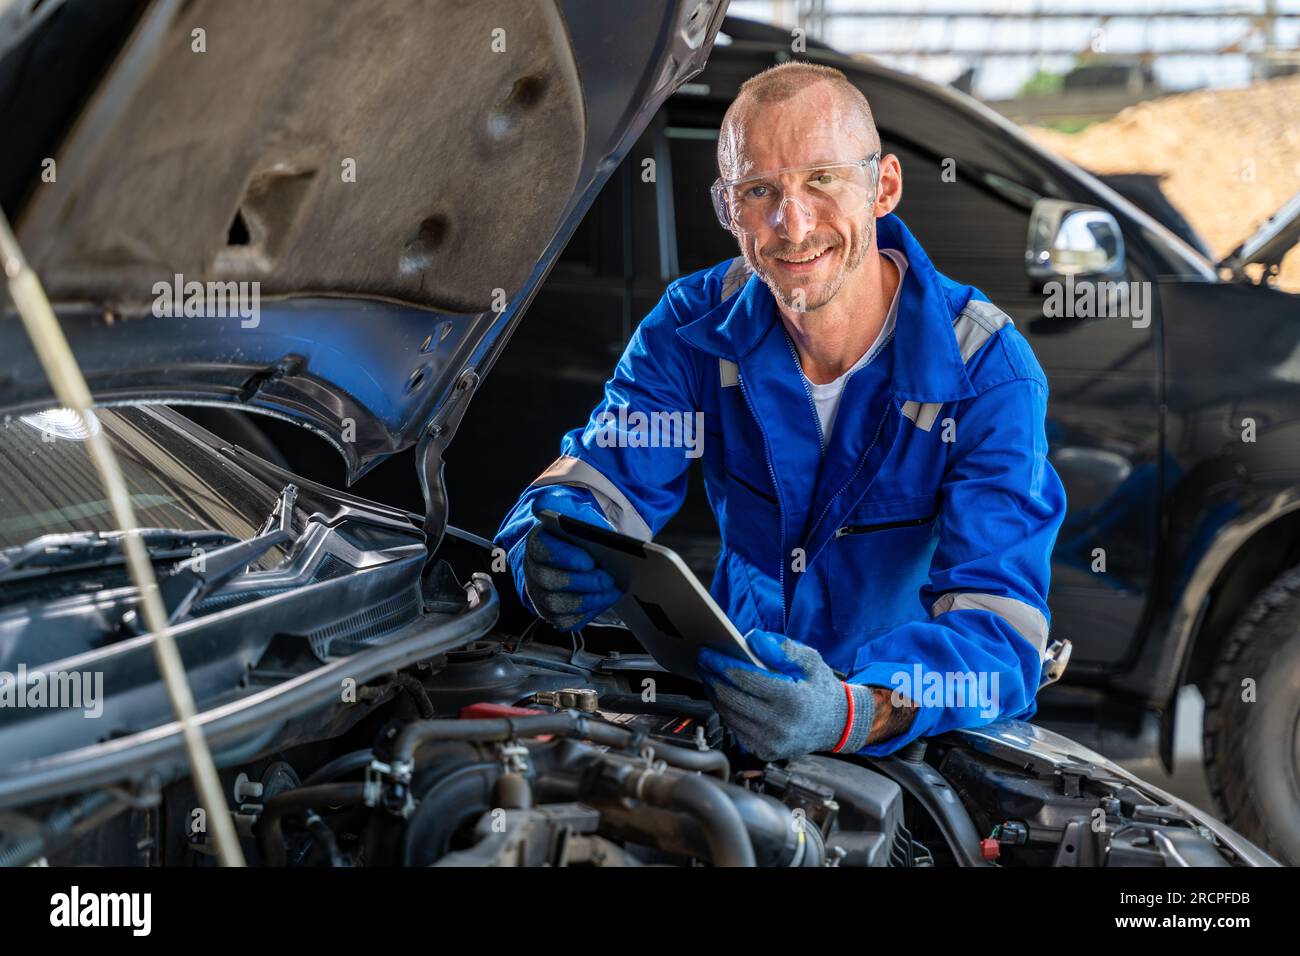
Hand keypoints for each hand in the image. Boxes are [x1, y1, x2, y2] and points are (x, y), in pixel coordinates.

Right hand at [521, 490, 621, 631]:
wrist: (577, 553)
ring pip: (556, 605)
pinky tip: (604, 601)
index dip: (566, 557)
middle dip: (582, 582)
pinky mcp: (550, 612)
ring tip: (612, 592)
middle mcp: (532, 570)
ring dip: (587, 600)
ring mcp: (539, 594)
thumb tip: (562, 512)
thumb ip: (572, 512)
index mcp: (536, 543)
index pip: (543, 551)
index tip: (589, 561)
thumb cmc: (577, 535)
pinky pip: (565, 620)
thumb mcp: (576, 515)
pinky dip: (587, 614)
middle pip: (549, 581)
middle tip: (607, 579)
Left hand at [697, 631, 873, 760]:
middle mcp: (780, 726)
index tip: (707, 652)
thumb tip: (751, 639)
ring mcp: (771, 743)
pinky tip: (722, 694)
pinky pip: (735, 727)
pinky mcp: (764, 752)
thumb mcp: (809, 660)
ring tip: (708, 674)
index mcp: (792, 700)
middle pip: (731, 698)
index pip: (746, 679)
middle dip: (712, 676)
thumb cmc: (820, 688)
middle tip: (702, 660)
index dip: (722, 664)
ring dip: (714, 693)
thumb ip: (781, 648)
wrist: (837, 725)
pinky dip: (726, 709)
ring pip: (728, 715)